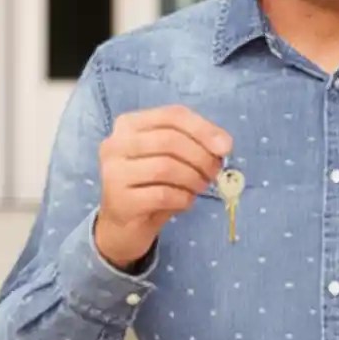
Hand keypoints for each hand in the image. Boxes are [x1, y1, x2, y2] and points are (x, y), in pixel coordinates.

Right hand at [94, 105, 231, 268]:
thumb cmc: (153, 183)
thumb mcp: (174, 156)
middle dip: (201, 157)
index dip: (204, 129)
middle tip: (214, 173)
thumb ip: (197, 143)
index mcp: (130, 124)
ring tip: (201, 186)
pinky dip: (184, 198)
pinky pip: (162, 195)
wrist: (125, 224)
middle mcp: (115, 144)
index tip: (226, 147)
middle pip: (170, 140)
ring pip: (166, 167)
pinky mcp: (119, 201)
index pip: (172, 115)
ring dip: (194, 179)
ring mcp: (113, 173)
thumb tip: (223, 144)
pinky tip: (185, 201)